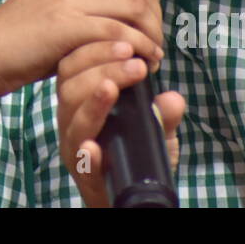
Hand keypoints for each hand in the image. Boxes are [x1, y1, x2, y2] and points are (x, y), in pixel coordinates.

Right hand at [0, 0, 162, 98]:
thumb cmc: (21, 36)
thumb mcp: (55, 1)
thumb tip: (127, 5)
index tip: (151, 18)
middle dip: (157, 16)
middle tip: (155, 42)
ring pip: (135, 6)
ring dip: (152, 34)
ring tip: (152, 55)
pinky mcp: (66, 25)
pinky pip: (119, 31)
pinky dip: (137, 48)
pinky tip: (140, 63)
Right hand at [58, 39, 185, 206]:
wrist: (132, 198)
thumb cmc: (137, 156)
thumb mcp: (157, 131)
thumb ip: (164, 114)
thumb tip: (174, 98)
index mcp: (83, 101)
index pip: (76, 66)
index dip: (97, 50)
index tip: (128, 45)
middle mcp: (73, 121)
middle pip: (71, 87)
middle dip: (101, 69)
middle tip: (135, 64)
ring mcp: (76, 149)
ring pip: (71, 119)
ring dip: (92, 102)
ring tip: (111, 87)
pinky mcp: (85, 176)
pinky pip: (81, 162)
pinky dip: (88, 153)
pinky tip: (95, 147)